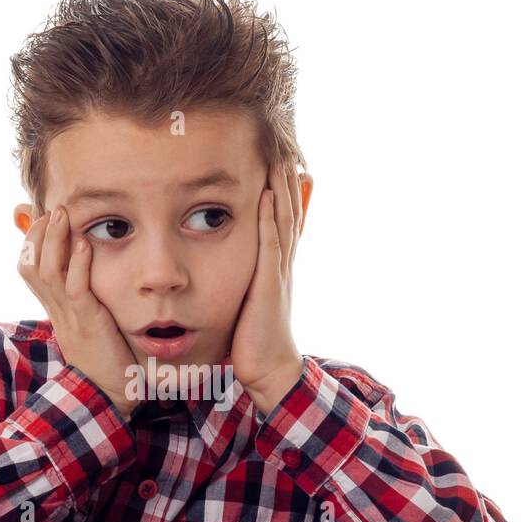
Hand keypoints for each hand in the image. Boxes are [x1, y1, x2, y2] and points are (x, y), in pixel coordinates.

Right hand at [17, 206, 139, 418]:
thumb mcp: (85, 319)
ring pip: (47, 272)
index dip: (31, 240)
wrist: (107, 392)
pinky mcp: (86, 321)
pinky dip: (78, 265)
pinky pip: (76, 289)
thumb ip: (81, 294)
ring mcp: (68, 314)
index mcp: (52, 306)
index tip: (42, 217)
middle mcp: (54, 308)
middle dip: (38, 234)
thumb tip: (82, 270)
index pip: (29, 266)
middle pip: (31, 264)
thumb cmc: (103, 354)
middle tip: (53, 209)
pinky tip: (84, 245)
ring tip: (63, 215)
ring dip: (54, 241)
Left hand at [229, 162, 306, 415]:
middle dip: (287, 185)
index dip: (284, 196)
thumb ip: (243, 284)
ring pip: (282, 224)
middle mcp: (280, 267)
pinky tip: (266, 197)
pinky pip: (269, 246)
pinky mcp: (268, 285)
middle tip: (286, 153)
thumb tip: (233, 273)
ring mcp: (277, 274)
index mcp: (275, 270)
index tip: (281, 168)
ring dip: (282, 192)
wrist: (267, 368)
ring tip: (281, 162)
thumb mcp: (248, 304)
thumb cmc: (253, 340)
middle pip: (288, 216)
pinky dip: (269, 220)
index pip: (282, 225)